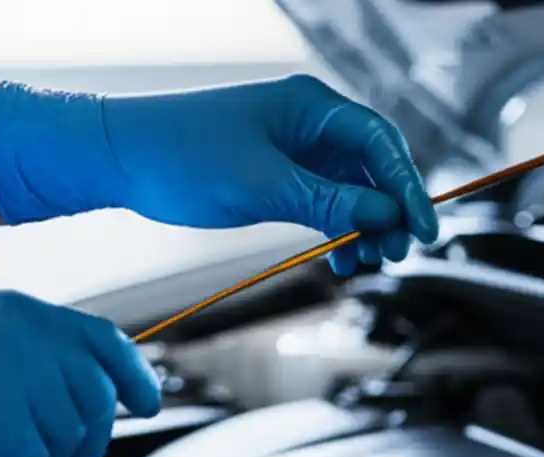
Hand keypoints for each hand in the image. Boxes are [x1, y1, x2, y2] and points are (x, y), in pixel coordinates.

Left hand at [0, 75, 438, 275]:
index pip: (381, 145)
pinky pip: (326, 202)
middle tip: (392, 256)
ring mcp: (295, 150)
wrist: (119, 159)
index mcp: (312, 108)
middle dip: (390, 213)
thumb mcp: (263, 185)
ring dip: (366, 227)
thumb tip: (387, 214)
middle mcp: (311, 125)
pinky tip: (339, 257)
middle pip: (375, 168)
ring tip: (362, 263)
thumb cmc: (183, 158)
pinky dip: (338, 229)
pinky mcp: (278, 175)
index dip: (409, 189)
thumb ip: (330, 201)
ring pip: (353, 190)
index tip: (424, 233)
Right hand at [0, 292, 159, 456]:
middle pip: (97, 397)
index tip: (145, 403)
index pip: (105, 340)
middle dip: (90, 445)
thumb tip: (69, 399)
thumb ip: (20, 356)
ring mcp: (7, 369)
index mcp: (20, 310)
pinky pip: (38, 455)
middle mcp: (24, 333)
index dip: (136, 376)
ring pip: (73, 432)